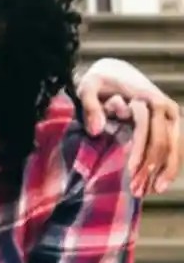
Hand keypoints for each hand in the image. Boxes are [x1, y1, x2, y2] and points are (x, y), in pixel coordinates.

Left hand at [77, 58, 180, 194]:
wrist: (115, 71)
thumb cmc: (99, 80)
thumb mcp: (87, 87)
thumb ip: (90, 106)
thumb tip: (96, 131)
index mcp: (147, 99)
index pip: (148, 132)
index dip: (141, 154)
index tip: (130, 174)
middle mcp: (165, 106)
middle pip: (163, 143)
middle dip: (151, 169)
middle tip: (137, 191)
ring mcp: (172, 115)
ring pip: (175, 147)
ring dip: (165, 171)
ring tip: (152, 191)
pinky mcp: (172, 122)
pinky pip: (176, 146)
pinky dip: (171, 164)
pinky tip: (161, 182)